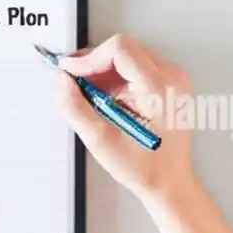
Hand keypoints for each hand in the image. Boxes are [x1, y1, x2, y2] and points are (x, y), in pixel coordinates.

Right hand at [53, 34, 192, 202]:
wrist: (170, 183)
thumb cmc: (146, 168)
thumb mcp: (102, 141)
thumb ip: (76, 108)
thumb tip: (60, 81)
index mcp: (159, 89)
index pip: (120, 50)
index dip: (89, 58)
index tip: (70, 72)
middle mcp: (171, 77)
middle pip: (122, 50)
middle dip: (93, 64)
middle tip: (73, 83)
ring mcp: (171, 79)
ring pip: (126, 55)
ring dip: (101, 71)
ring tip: (88, 96)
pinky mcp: (166, 83)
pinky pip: (133, 66)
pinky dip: (113, 77)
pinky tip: (103, 99)